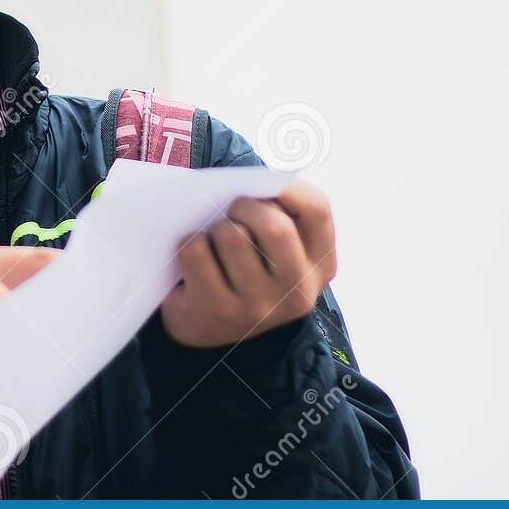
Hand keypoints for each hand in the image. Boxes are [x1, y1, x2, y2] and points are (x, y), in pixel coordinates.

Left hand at [159, 179, 335, 348]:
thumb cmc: (244, 269)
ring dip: (214, 227)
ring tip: (214, 240)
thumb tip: (253, 181)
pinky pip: (196, 252)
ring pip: (231, 237)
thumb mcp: (275, 250)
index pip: (318, 210)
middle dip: (245, 206)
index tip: (265, 182)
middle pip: (275, 226)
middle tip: (231, 208)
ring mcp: (259, 306)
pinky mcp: (219, 311)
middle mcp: (297, 291)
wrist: (208, 327)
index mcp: (320, 266)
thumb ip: (278, 215)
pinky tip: (195, 257)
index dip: (289, 186)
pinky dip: (188, 243)